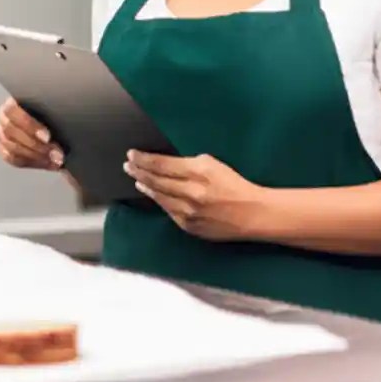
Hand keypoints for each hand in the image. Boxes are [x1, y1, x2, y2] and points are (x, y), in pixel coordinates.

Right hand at [0, 98, 64, 170]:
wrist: (53, 124)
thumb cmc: (53, 111)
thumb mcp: (53, 106)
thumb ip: (52, 106)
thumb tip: (63, 110)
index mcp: (12, 102)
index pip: (12, 111)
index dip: (29, 125)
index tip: (48, 136)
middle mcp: (3, 118)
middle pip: (11, 132)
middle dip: (35, 145)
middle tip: (56, 152)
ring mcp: (2, 135)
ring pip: (12, 148)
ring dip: (36, 156)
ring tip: (56, 159)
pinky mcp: (5, 150)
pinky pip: (14, 159)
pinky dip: (33, 163)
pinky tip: (49, 164)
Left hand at [124, 151, 264, 240]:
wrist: (252, 214)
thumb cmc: (235, 185)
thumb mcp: (213, 164)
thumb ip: (188, 163)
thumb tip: (166, 165)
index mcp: (198, 172)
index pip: (161, 164)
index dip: (143, 159)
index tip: (132, 154)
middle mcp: (190, 192)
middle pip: (156, 180)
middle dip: (139, 171)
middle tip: (128, 165)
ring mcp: (188, 212)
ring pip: (159, 197)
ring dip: (145, 186)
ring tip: (136, 179)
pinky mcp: (189, 226)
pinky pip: (169, 212)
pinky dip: (160, 201)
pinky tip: (153, 194)